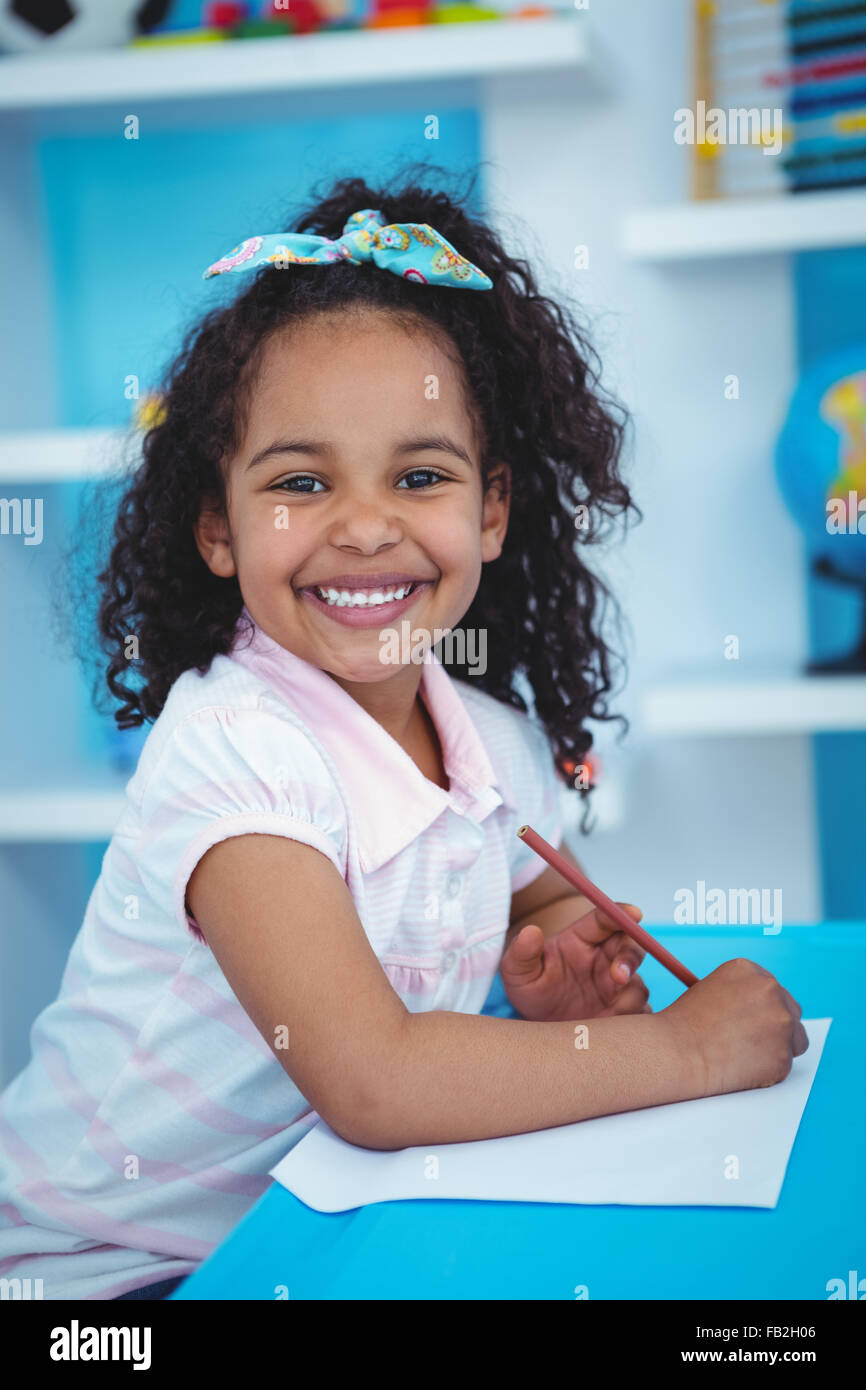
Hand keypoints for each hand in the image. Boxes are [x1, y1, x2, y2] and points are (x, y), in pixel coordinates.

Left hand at [501, 904, 650, 1021]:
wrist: (538, 1029)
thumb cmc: (530, 990)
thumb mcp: (516, 973)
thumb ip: (521, 952)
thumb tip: (530, 931)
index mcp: (582, 939)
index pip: (605, 919)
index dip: (621, 913)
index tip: (634, 913)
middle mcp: (605, 958)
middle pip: (632, 946)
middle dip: (629, 958)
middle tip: (618, 976)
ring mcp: (618, 986)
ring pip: (637, 985)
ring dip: (629, 997)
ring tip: (608, 1013)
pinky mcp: (625, 1012)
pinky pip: (641, 1015)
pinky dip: (633, 1020)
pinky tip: (613, 1029)